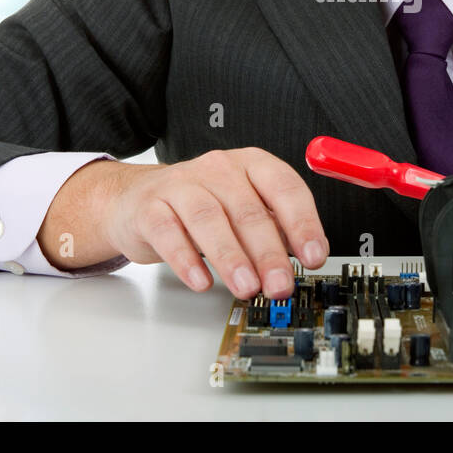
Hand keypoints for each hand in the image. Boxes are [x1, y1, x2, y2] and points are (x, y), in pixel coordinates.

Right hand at [96, 147, 328, 298]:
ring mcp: (180, 185)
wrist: (137, 199)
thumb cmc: (200, 206)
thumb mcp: (242, 208)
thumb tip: (304, 256)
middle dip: (268, 253)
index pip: (284, 188)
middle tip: (280, 285)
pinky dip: (186, 260)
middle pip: (248, 210)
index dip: (303, 223)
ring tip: (247, 287)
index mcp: (250, 165)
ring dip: (231, 257)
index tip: (314, 256)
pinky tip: (201, 281)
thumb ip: (273, 227)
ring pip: (209, 219)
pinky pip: (168, 233)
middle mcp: (218, 169)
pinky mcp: (149, 208)